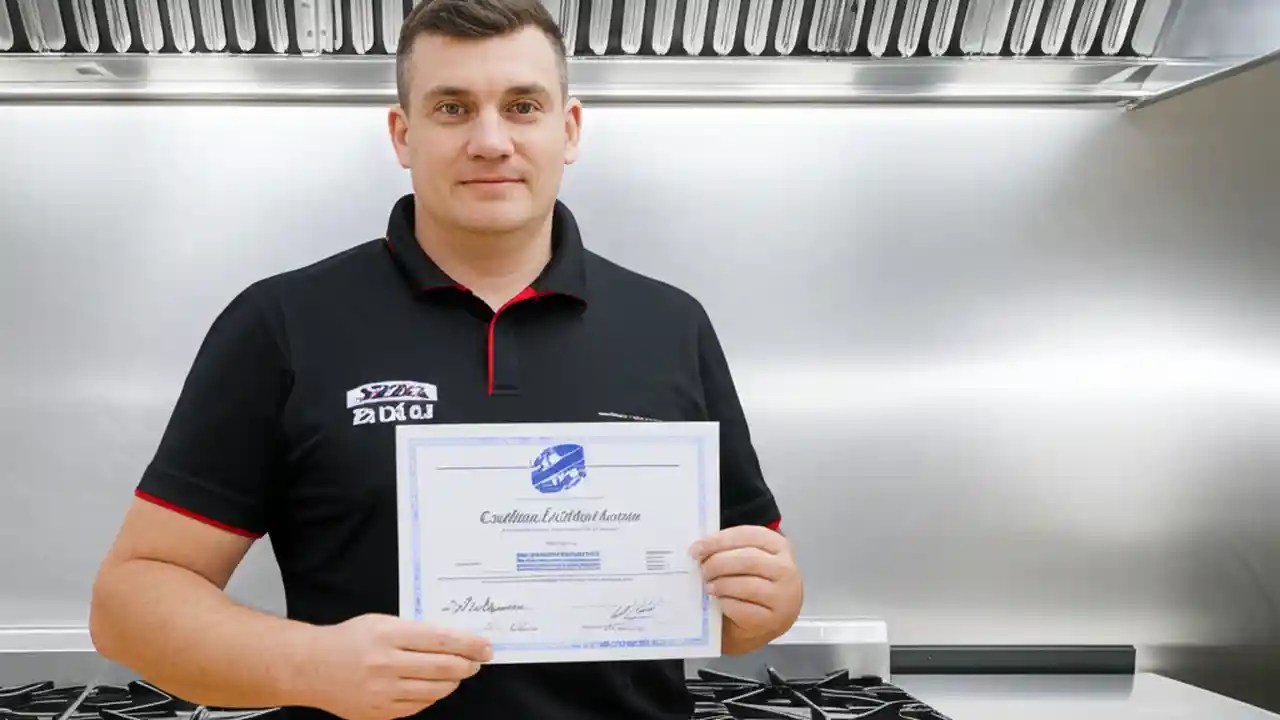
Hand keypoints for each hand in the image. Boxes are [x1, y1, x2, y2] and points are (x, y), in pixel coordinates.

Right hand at [302, 613, 492, 719]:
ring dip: (452, 682)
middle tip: (476, 661)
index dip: (469, 644)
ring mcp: (382, 692)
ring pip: (434, 691)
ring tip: (457, 674)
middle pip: (443, 668)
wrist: (310, 667)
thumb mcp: (381, 621)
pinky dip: (431, 696)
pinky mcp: (378, 712)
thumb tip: (453, 640)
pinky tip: (433, 687)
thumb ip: (414, 631)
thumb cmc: (349, 639)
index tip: (485, 647)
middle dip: (467, 665)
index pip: (441, 640)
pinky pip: (417, 706)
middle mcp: (386, 664)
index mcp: (388, 635)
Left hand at [691, 525, 802, 653]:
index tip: (697, 548)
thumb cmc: (749, 587)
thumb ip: (729, 550)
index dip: (719, 540)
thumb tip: (699, 548)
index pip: (748, 535)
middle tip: (702, 570)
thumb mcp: (745, 562)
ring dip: (721, 585)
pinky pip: (744, 609)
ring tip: (708, 587)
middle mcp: (786, 569)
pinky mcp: (773, 620)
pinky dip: (726, 604)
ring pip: (747, 585)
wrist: (761, 624)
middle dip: (718, 563)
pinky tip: (720, 602)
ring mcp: (783, 597)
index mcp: (778, 546)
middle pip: (748, 559)